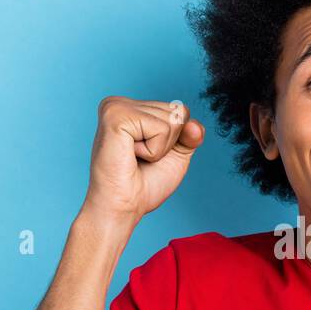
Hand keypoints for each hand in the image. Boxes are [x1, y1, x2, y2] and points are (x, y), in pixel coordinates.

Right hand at [83, 96, 204, 222]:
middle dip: (168, 143)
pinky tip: (130, 155)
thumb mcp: (175, 155)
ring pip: (172, 119)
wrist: (123, 208)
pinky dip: (154, 150)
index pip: (179, 110)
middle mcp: (119, 102)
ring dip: (160, 148)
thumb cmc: (143, 185)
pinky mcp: (116, 116)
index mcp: (129, 108)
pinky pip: (161, 128)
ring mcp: (115, 106)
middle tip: (140, 159)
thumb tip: (195, 124)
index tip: (148, 156)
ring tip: (134, 158)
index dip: (175, 140)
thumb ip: (189, 135)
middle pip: (178, 111)